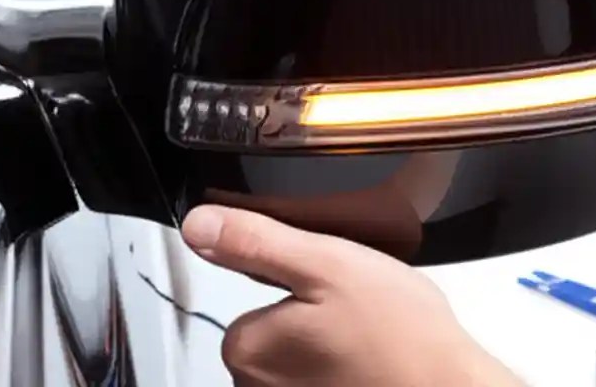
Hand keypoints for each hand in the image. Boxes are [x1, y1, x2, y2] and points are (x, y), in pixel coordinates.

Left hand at [181, 205, 521, 385]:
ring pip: (302, 365)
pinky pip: (325, 381)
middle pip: (274, 338)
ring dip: (331, 352)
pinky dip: (347, 374)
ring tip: (374, 340)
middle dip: (312, 322)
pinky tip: (376, 368)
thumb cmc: (398, 336)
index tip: (333, 289)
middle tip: (361, 312)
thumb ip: (255, 242)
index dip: (295, 287)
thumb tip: (198, 224)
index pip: (251, 304)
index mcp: (246, 349)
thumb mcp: (326, 264)